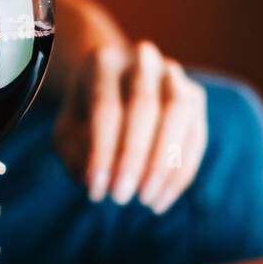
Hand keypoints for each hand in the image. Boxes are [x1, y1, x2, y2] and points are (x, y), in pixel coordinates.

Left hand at [53, 36, 206, 213]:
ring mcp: (173, 75)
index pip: (105, 108)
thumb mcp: (66, 129)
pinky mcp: (194, 96)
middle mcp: (142, 61)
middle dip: (134, 158)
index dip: (102, 152)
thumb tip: (95, 182)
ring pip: (178, 115)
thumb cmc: (84, 114)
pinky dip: (181, 171)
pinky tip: (162, 198)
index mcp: (103, 63)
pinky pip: (195, 134)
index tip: (96, 191)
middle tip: (121, 198)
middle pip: (144, 106)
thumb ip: (74, 153)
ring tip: (147, 201)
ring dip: (164, 164)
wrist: (113, 82)